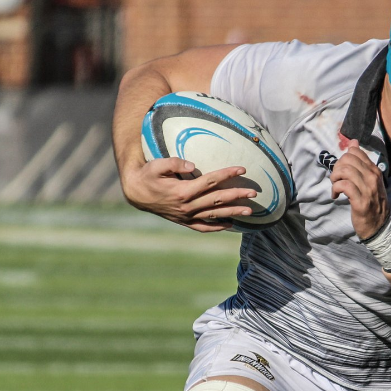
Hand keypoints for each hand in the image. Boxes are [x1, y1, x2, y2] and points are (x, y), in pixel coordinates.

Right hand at [121, 157, 256, 231]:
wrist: (136, 193)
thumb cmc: (148, 175)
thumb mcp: (157, 165)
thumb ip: (174, 163)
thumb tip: (193, 166)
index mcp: (182, 191)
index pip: (210, 181)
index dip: (227, 174)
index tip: (242, 168)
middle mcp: (187, 206)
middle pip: (217, 199)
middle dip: (237, 195)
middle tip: (254, 192)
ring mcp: (186, 216)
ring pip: (214, 215)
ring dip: (233, 212)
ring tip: (250, 210)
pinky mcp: (184, 221)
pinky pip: (203, 227)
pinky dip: (217, 227)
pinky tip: (230, 225)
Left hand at [330, 140, 388, 239]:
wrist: (380, 226)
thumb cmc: (372, 202)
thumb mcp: (369, 180)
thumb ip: (361, 163)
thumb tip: (352, 142)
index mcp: (374, 170)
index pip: (355, 152)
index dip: (342, 159)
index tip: (342, 171)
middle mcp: (372, 177)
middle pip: (347, 159)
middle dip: (336, 168)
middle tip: (336, 180)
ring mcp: (368, 189)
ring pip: (345, 171)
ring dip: (334, 178)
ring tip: (335, 187)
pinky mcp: (361, 201)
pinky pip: (344, 186)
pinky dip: (335, 189)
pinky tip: (335, 196)